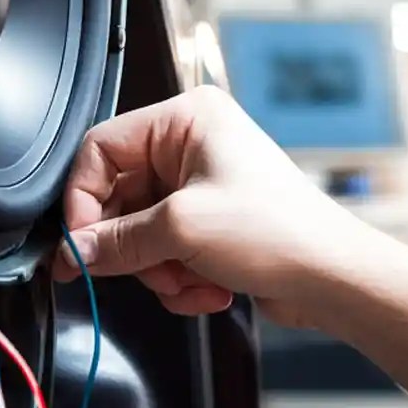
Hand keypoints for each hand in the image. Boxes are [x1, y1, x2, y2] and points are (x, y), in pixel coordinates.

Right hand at [54, 86, 374, 327]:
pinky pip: (164, 249)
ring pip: (139, 230)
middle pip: (118, 195)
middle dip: (129, 245)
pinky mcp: (209, 220)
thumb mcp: (182, 231)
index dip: (83, 199)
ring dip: (156, 268)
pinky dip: (177, 277)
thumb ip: (117, 241)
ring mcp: (201, 183)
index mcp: (186, 118)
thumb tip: (75, 250)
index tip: (77, 242)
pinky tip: (206, 289)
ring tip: (186, 282)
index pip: (101, 148)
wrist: (333, 276)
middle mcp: (192, 143)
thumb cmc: (281, 231)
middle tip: (125, 272)